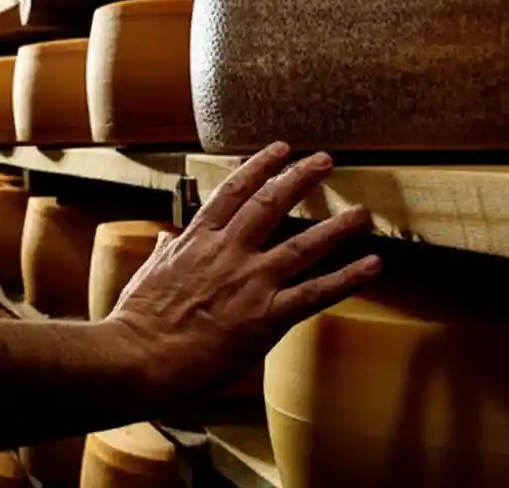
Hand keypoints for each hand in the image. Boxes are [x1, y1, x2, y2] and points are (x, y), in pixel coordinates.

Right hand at [104, 142, 380, 405]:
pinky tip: (372, 265)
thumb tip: (164, 236)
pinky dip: (347, 278)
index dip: (260, 166)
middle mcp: (228, 253)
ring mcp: (249, 282)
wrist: (136, 359)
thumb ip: (163, 252)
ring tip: (362, 212)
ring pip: (303, 245)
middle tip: (325, 160)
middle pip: (271, 204)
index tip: (280, 148)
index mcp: (197, 240)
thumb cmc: (136, 323)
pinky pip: (315, 293)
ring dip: (337, 226)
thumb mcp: (146, 275)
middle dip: (301, 178)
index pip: (233, 191)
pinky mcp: (264, 316)